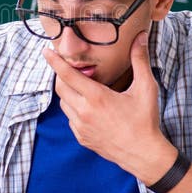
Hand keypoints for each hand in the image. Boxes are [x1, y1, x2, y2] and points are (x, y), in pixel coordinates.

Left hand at [43, 31, 176, 184]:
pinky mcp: (82, 138)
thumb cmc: (145, 121)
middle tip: (70, 68)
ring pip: (64, 103)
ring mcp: (81, 127)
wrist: (143, 155)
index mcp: (96, 97)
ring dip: (69, 93)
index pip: (67, 75)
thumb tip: (140, 37)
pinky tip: (89, 108)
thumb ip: (140, 60)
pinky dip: (74, 109)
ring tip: (83, 88)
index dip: (55, 61)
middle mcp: (84, 112)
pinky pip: (70, 118)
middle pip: (60, 87)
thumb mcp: (146, 88)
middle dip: (62, 75)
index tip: (46, 51)